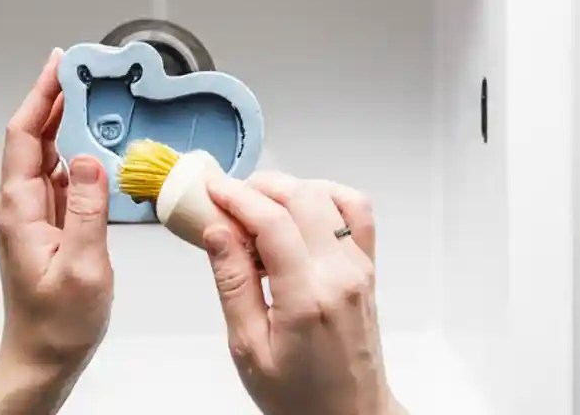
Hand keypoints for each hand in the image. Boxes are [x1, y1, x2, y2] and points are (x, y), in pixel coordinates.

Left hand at [0, 49, 113, 414]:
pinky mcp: (50, 225)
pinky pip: (63, 176)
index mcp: (20, 207)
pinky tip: (103, 147)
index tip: (62, 64)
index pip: (24, 133)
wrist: (42, 360)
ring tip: (99, 98)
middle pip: (34, 135)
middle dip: (58, 98)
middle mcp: (22, 204)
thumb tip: (88, 159)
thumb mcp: (82, 267)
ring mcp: (35, 214)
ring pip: (49, 153)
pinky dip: (81, 153)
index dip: (41, 94)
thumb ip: (87, 209)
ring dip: (71, 123)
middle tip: (88, 70)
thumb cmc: (57, 325)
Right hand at [202, 172, 404, 414]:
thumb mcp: (248, 349)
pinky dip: (326, 196)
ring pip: (328, 197)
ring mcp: (359, 268)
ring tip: (258, 207)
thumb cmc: (299, 396)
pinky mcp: (367, 268)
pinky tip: (298, 210)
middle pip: (301, 198)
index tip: (212, 188)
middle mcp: (340, 275)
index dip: (238, 196)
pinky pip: (356, 212)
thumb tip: (217, 232)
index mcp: (306, 298)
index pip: (273, 222)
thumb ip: (233, 284)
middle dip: (259, 186)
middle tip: (228, 198)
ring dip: (290, 189)